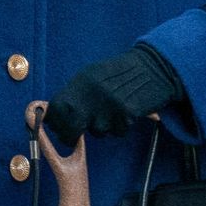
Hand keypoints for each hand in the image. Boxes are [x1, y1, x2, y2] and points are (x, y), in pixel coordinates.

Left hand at [44, 45, 183, 144]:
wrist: (152, 67)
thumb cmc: (119, 73)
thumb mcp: (91, 76)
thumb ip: (74, 93)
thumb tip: (53, 113)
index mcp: (80, 82)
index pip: (57, 108)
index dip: (54, 122)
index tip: (55, 127)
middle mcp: (92, 94)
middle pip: (71, 127)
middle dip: (69, 136)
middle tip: (71, 138)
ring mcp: (109, 106)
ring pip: (96, 131)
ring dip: (101, 128)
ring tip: (110, 112)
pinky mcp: (126, 116)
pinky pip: (116, 132)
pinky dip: (119, 128)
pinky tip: (124, 114)